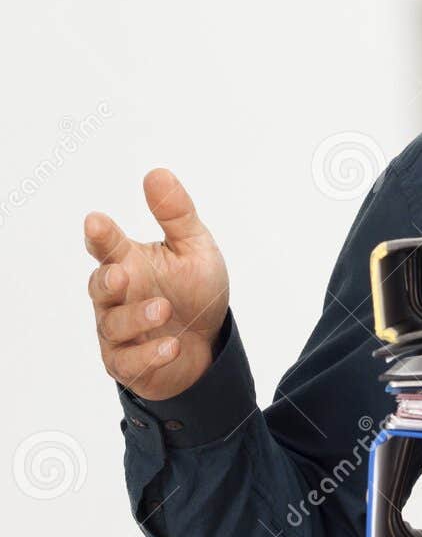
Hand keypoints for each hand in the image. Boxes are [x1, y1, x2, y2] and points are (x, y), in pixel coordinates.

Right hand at [85, 169, 229, 399]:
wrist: (209, 342)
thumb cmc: (194, 290)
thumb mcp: (194, 249)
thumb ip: (176, 215)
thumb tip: (157, 173)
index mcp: (128, 262)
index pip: (106, 245)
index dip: (101, 235)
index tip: (97, 222)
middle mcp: (117, 296)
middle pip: (100, 286)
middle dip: (108, 281)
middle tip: (123, 274)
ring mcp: (118, 331)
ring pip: (115, 325)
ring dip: (138, 317)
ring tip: (165, 309)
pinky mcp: (127, 363)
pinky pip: (130, 361)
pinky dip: (150, 354)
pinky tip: (172, 346)